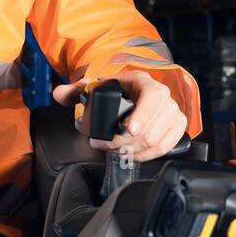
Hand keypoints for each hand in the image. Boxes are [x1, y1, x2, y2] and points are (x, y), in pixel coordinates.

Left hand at [51, 69, 187, 162]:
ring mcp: (172, 111)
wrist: (131, 93)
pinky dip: (147, 155)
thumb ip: (75, 91)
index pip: (151, 96)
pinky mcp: (176, 126)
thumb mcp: (94, 87)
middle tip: (106, 145)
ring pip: (156, 140)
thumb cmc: (115, 91)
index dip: (142, 115)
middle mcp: (162, 95)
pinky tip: (132, 154)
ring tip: (116, 150)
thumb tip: (59, 94)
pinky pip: (165, 147)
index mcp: (143, 81)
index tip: (128, 129)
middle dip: (124, 141)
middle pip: (150, 126)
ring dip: (133, 150)